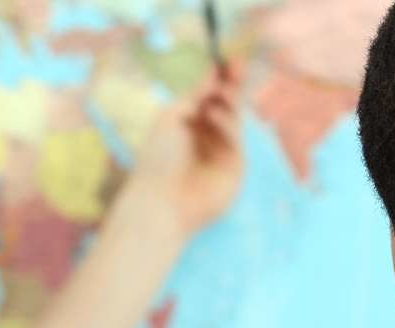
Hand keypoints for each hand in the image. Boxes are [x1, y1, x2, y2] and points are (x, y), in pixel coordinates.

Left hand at [122, 68, 245, 240]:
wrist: (162, 201)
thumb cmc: (158, 159)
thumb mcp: (171, 117)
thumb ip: (194, 95)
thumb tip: (213, 73)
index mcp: (188, 124)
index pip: (209, 96)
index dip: (219, 78)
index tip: (227, 59)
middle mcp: (206, 136)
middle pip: (226, 104)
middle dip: (232, 84)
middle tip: (236, 65)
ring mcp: (222, 151)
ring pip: (234, 118)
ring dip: (229, 101)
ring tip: (220, 92)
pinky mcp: (235, 166)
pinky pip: (235, 137)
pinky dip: (227, 123)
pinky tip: (213, 114)